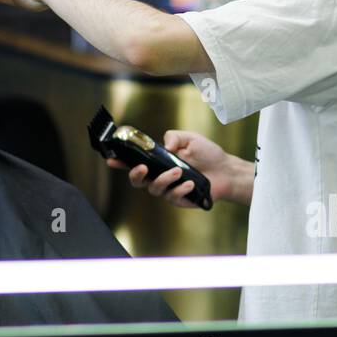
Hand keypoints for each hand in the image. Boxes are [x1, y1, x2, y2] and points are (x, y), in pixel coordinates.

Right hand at [106, 130, 251, 207]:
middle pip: (137, 181)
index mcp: (158, 161)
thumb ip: (174, 137)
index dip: (120, 161)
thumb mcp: (190, 138)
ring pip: (154, 189)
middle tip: (143, 168)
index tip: (111, 159)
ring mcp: (168, 189)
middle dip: (135, 175)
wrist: (225, 171)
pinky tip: (190, 183)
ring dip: (164, 179)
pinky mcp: (179, 200)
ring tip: (180, 171)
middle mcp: (159, 175)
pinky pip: (172, 197)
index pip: (134, 161)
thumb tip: (164, 145)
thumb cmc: (207, 154)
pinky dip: (180, 189)